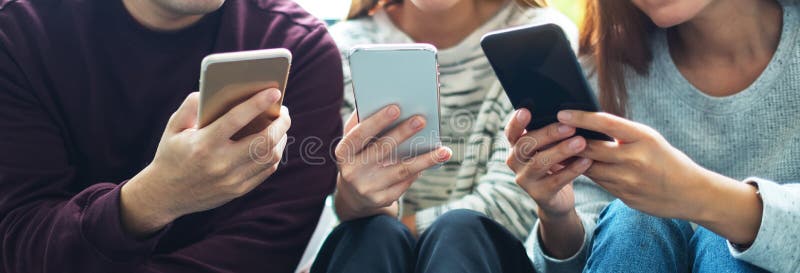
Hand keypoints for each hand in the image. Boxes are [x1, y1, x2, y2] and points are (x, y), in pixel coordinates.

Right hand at [120, 89, 290, 237]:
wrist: (165, 195)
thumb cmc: (171, 154)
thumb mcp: (173, 128)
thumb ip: (190, 106)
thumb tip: (211, 90)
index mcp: (203, 144)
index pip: (236, 119)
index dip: (257, 103)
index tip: (274, 91)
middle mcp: (220, 163)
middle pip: (262, 140)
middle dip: (280, 122)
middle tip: (284, 110)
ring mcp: (231, 180)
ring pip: (269, 156)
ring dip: (281, 138)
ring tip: (281, 125)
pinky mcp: (238, 190)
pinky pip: (266, 171)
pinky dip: (274, 154)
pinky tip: (274, 143)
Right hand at [334, 106, 451, 220]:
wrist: (353, 194)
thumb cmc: (358, 156)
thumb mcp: (354, 141)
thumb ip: (363, 122)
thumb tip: (387, 101)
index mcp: (344, 152)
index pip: (360, 134)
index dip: (377, 121)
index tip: (396, 107)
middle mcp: (352, 171)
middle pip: (382, 149)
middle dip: (403, 133)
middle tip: (421, 119)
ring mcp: (367, 188)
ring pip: (401, 170)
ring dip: (425, 159)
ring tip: (444, 150)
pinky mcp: (381, 199)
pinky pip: (405, 182)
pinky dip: (419, 170)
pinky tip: (433, 160)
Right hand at [505, 109, 591, 217]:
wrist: (558, 199)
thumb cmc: (555, 164)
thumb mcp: (550, 147)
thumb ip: (551, 133)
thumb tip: (570, 113)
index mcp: (516, 146)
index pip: (511, 132)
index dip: (516, 122)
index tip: (526, 111)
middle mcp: (515, 162)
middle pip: (525, 145)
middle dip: (548, 134)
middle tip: (570, 127)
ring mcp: (525, 179)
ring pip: (539, 162)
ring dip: (561, 151)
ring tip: (581, 142)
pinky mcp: (539, 194)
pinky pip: (556, 180)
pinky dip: (572, 169)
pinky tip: (587, 161)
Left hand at [558, 110, 761, 243]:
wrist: (690, 193)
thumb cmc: (667, 159)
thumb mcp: (649, 139)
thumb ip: (622, 134)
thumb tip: (590, 125)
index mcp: (643, 137)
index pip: (605, 123)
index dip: (581, 118)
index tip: (562, 113)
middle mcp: (634, 158)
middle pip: (591, 148)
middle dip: (570, 142)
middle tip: (551, 133)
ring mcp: (629, 180)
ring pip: (590, 168)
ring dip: (574, 160)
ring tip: (557, 150)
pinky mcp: (624, 196)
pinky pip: (599, 182)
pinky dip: (587, 173)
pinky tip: (575, 168)